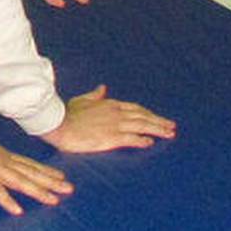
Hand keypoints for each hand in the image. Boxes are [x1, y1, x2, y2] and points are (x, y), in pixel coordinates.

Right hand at [0, 123, 73, 214]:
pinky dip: (7, 201)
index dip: (45, 171)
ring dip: (38, 192)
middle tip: (70, 189)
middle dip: (51, 182)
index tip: (61, 176)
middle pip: (31, 173)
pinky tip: (18, 211)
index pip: (28, 164)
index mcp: (2, 155)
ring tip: (54, 201)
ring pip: (20, 182)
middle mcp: (2, 161)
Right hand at [38, 85, 176, 153]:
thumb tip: (103, 88)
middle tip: (172, 126)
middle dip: (159, 121)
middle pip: (143, 116)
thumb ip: (95, 95)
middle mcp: (116, 113)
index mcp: (109, 104)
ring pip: (142, 126)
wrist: (59, 124)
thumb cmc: (67, 114)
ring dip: (157, 129)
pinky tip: (150, 142)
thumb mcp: (82, 100)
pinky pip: (131, 139)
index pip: (135, 108)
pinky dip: (142, 140)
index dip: (148, 114)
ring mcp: (115, 125)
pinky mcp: (111, 138)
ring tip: (169, 133)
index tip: (157, 118)